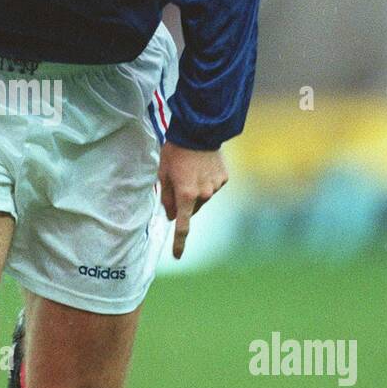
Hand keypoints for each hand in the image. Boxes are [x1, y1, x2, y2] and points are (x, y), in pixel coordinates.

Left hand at [158, 141, 227, 259]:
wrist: (198, 131)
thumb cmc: (175, 151)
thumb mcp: (163, 173)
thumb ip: (166, 197)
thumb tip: (171, 215)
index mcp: (186, 195)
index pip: (182, 225)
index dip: (179, 242)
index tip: (177, 256)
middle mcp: (203, 195)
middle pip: (192, 208)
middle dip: (185, 201)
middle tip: (178, 180)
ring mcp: (216, 187)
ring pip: (203, 197)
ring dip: (197, 190)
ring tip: (191, 169)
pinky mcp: (224, 178)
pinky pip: (213, 186)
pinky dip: (207, 180)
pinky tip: (202, 165)